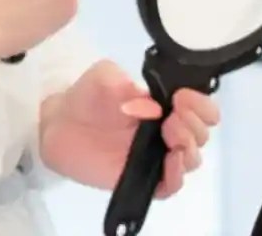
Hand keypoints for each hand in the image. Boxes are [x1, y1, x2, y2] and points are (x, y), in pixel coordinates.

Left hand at [39, 59, 219, 197]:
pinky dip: (177, 175)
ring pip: (191, 159)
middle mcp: (168, 131)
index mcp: (167, 105)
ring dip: (189, 147)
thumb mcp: (104, 76)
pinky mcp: (142, 179)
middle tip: (172, 117)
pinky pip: (170, 185)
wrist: (59, 125)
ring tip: (171, 137)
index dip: (200, 104)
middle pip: (201, 134)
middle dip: (194, 124)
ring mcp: (156, 156)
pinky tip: (170, 162)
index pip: (202, 108)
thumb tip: (150, 106)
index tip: (182, 98)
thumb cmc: (87, 96)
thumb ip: (124, 84)